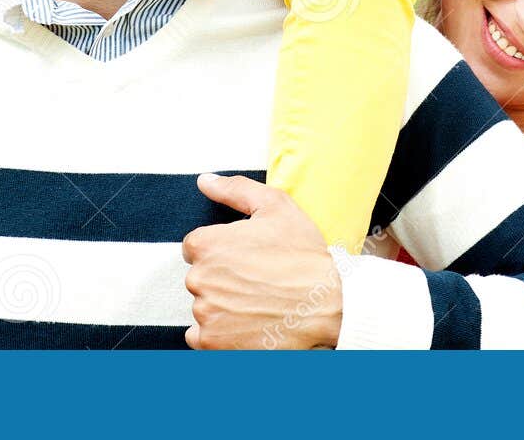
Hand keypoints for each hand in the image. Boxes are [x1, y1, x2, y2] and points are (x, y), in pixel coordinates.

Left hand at [182, 174, 341, 349]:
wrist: (327, 304)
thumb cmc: (303, 255)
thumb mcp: (276, 207)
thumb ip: (234, 189)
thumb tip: (204, 181)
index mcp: (206, 244)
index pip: (196, 247)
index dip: (222, 250)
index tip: (246, 258)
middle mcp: (198, 279)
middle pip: (199, 277)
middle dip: (221, 277)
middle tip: (256, 279)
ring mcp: (205, 313)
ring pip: (203, 305)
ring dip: (222, 305)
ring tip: (257, 302)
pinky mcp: (213, 342)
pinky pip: (201, 336)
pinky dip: (219, 333)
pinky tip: (247, 322)